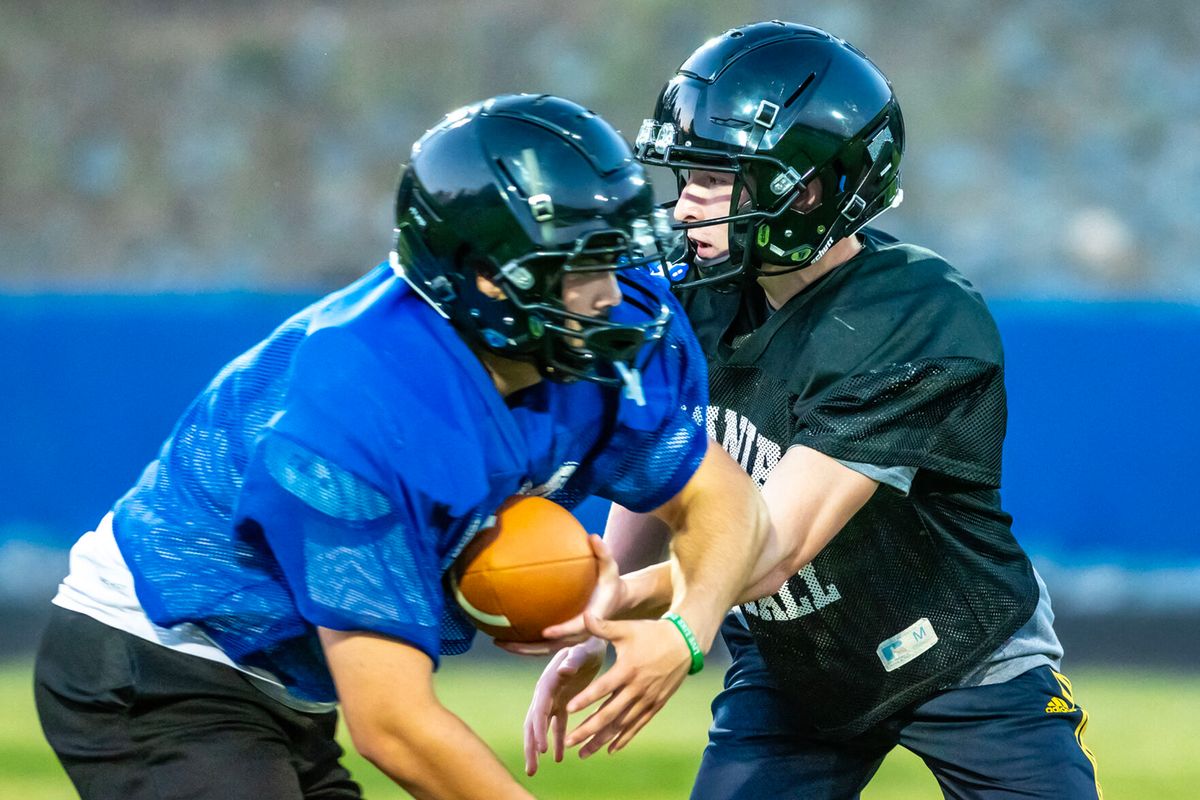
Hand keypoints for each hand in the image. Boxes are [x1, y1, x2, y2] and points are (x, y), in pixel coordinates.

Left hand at [496, 534, 625, 655]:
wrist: (615, 598)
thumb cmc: (610, 581)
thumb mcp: (610, 567)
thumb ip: (603, 553)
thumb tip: (593, 537)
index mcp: (592, 618)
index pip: (576, 628)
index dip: (562, 631)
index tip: (544, 631)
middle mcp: (580, 632)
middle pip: (553, 646)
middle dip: (529, 648)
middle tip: (505, 642)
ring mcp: (571, 637)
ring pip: (545, 649)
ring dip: (522, 649)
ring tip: (499, 642)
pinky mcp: (564, 636)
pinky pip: (543, 644)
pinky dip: (526, 643)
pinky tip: (507, 636)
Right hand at [522, 637, 605, 775]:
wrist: (591, 642)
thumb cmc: (586, 645)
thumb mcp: (581, 651)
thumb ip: (572, 660)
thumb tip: (564, 670)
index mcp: (547, 682)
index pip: (539, 710)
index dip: (539, 730)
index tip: (542, 749)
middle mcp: (545, 692)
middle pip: (533, 723)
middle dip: (531, 746)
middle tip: (532, 768)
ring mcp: (552, 699)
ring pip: (540, 727)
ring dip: (538, 748)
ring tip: (535, 769)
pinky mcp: (562, 703)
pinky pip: (557, 725)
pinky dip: (557, 740)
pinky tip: (560, 757)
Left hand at [562, 612, 692, 757]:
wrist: (684, 643)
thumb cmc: (651, 633)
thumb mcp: (626, 629)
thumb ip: (602, 626)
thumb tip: (583, 615)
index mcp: (627, 669)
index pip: (602, 688)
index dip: (586, 699)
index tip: (569, 709)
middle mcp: (637, 688)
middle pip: (609, 714)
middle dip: (588, 729)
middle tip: (568, 742)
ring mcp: (647, 699)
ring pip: (621, 725)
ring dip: (601, 740)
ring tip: (583, 753)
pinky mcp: (655, 705)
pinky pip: (637, 725)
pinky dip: (624, 738)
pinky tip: (610, 750)